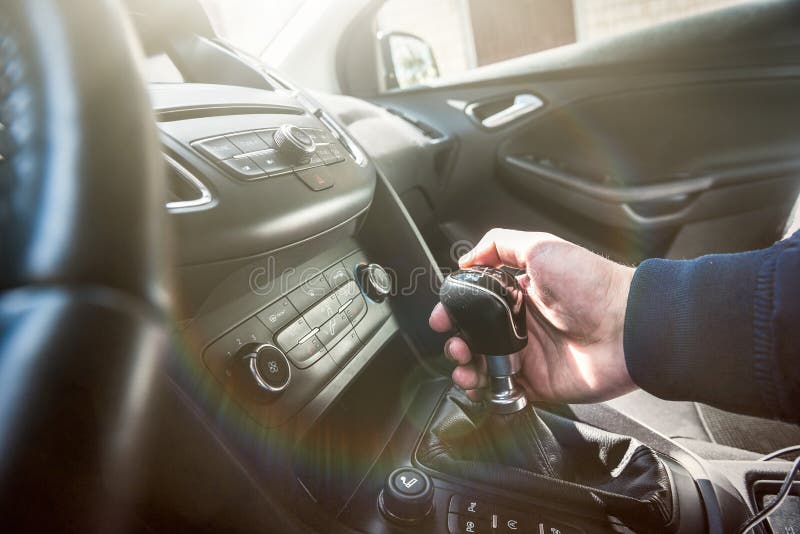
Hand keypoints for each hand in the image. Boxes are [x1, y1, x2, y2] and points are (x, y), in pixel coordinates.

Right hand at [429, 229, 637, 403]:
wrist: (629, 327)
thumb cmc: (592, 285)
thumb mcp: (542, 247)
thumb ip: (500, 245)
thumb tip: (465, 258)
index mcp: (520, 294)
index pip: (476, 305)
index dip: (454, 312)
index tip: (442, 317)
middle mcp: (522, 326)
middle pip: (474, 338)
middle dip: (456, 341)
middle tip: (455, 343)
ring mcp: (529, 356)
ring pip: (483, 367)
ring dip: (465, 368)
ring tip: (464, 366)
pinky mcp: (539, 384)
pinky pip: (504, 392)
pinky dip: (486, 393)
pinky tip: (480, 384)